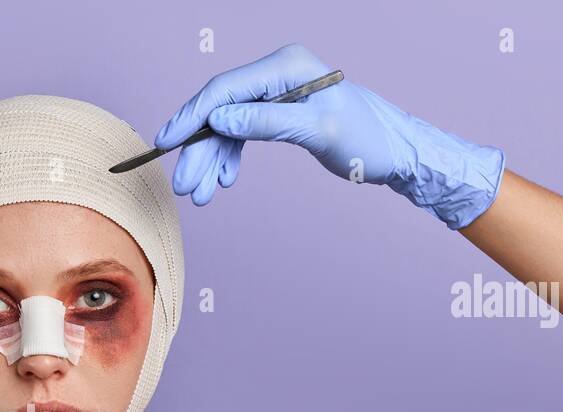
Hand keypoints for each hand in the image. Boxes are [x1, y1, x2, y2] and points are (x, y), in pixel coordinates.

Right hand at [153, 42, 504, 228]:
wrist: (395, 152)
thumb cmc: (367, 138)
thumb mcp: (318, 130)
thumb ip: (267, 122)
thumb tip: (219, 120)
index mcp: (286, 66)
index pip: (225, 90)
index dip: (192, 117)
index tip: (166, 143)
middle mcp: (277, 73)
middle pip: (221, 110)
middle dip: (199, 149)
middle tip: (184, 186)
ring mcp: (276, 92)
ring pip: (227, 125)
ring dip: (211, 160)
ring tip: (200, 194)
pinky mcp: (278, 112)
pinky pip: (242, 133)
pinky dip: (229, 157)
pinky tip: (224, 180)